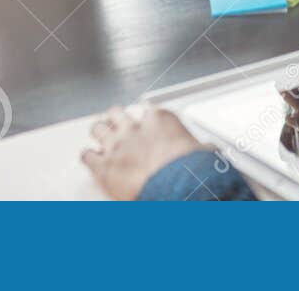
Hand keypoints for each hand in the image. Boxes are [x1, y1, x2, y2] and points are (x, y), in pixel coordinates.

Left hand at [81, 104, 205, 199]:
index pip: (150, 109)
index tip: (149, 121)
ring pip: (99, 128)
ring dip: (100, 132)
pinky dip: (88, 157)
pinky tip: (89, 157)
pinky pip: (87, 156)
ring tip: (99, 134)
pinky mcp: (104, 166)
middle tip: (117, 123)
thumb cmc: (190, 170)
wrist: (177, 187)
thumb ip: (201, 148)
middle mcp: (135, 128)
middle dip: (117, 118)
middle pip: (118, 113)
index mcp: (160, 120)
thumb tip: (210, 153)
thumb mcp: (204, 152)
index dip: (147, 116)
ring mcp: (117, 145)